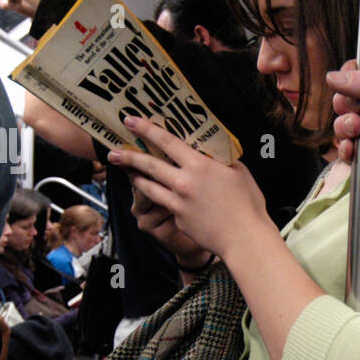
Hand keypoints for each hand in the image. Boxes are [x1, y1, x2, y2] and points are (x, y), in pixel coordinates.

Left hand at [108, 116, 270, 261]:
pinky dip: (162, 200)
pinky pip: (166, 206)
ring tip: (129, 174)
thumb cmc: (247, 205)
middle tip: (112, 152)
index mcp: (199, 166)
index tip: (130, 120)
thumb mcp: (238, 173)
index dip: (146, 129)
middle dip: (127, 156)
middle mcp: (183, 182)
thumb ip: (220, 162)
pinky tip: (161, 199)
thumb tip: (211, 155)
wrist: (244, 239)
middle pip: (148, 165)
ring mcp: (177, 203)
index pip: (166, 141)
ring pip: (148, 188)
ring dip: (136, 179)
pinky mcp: (177, 220)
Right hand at [328, 62, 359, 190]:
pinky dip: (349, 154)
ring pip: (349, 131)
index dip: (348, 83)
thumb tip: (335, 76)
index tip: (347, 87)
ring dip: (343, 129)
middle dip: (344, 107)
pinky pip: (357, 157)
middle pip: (349, 105)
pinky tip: (352, 150)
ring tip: (356, 129)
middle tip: (355, 111)